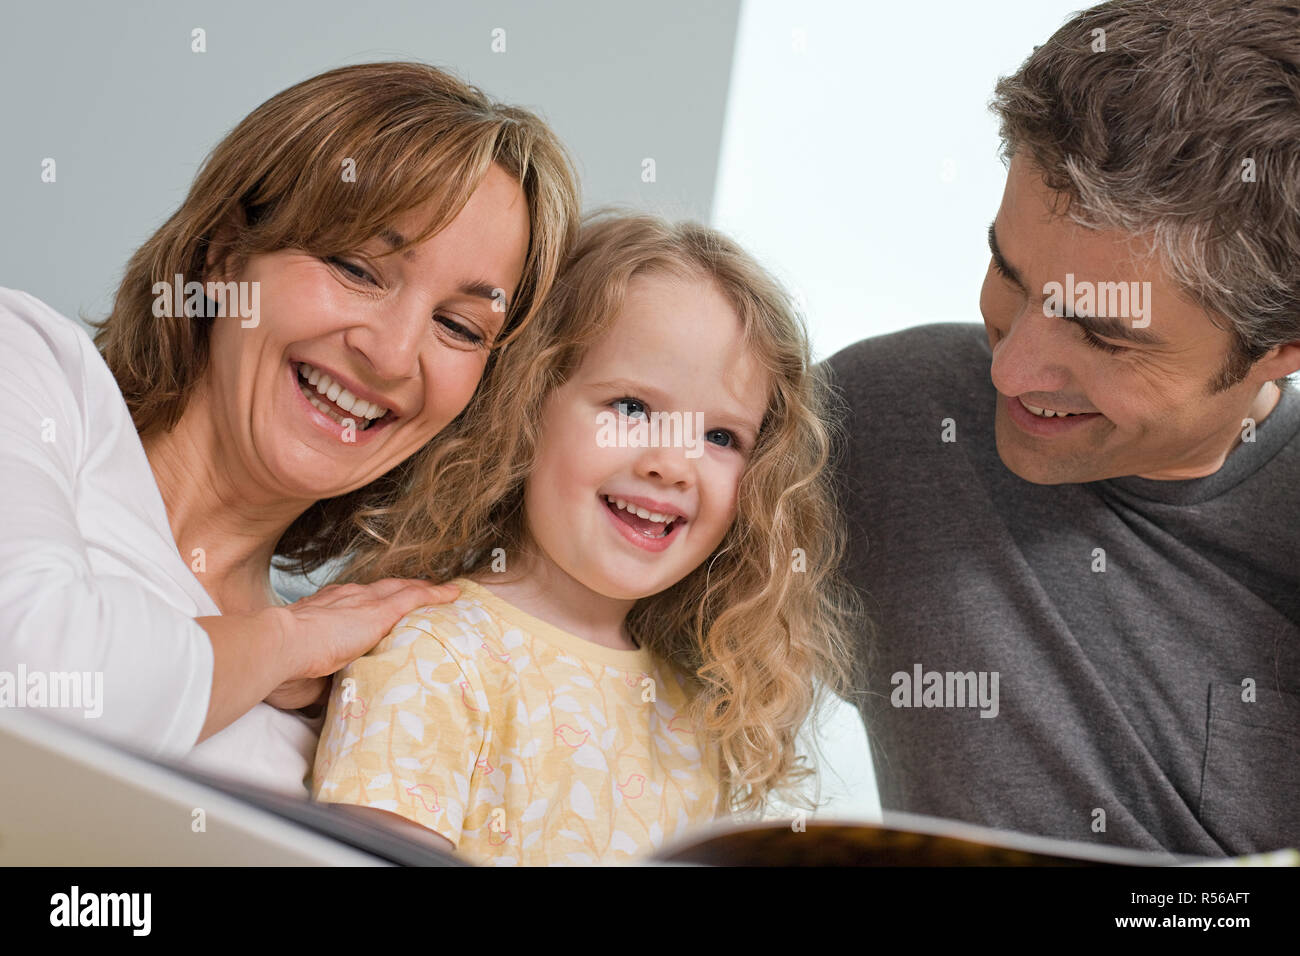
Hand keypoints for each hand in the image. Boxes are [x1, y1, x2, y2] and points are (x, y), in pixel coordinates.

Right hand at [264, 579, 458, 710]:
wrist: (278, 646)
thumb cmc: (281, 666)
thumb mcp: (306, 673)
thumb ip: (325, 677)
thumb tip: (333, 692)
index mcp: (322, 610)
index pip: (353, 603)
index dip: (369, 602)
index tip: (378, 605)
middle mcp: (344, 598)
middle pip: (380, 590)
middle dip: (400, 589)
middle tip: (419, 589)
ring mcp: (362, 602)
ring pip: (400, 590)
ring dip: (420, 590)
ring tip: (441, 591)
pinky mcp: (378, 611)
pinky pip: (414, 597)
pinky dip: (435, 595)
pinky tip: (453, 594)